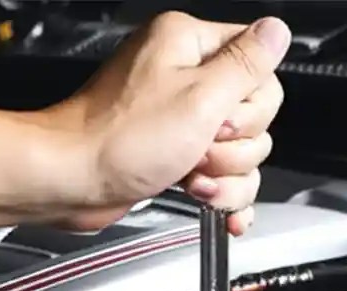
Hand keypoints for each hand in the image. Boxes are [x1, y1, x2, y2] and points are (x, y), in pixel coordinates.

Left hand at [50, 12, 290, 234]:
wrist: (69, 182)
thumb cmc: (119, 140)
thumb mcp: (200, 98)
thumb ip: (246, 65)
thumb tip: (277, 31)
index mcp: (187, 44)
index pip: (259, 65)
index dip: (251, 104)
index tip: (221, 120)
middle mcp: (183, 75)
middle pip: (254, 113)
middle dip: (235, 146)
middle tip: (200, 147)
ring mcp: (177, 117)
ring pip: (240, 150)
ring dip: (225, 174)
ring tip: (191, 176)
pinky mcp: (173, 153)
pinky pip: (220, 173)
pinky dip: (221, 193)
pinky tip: (215, 203)